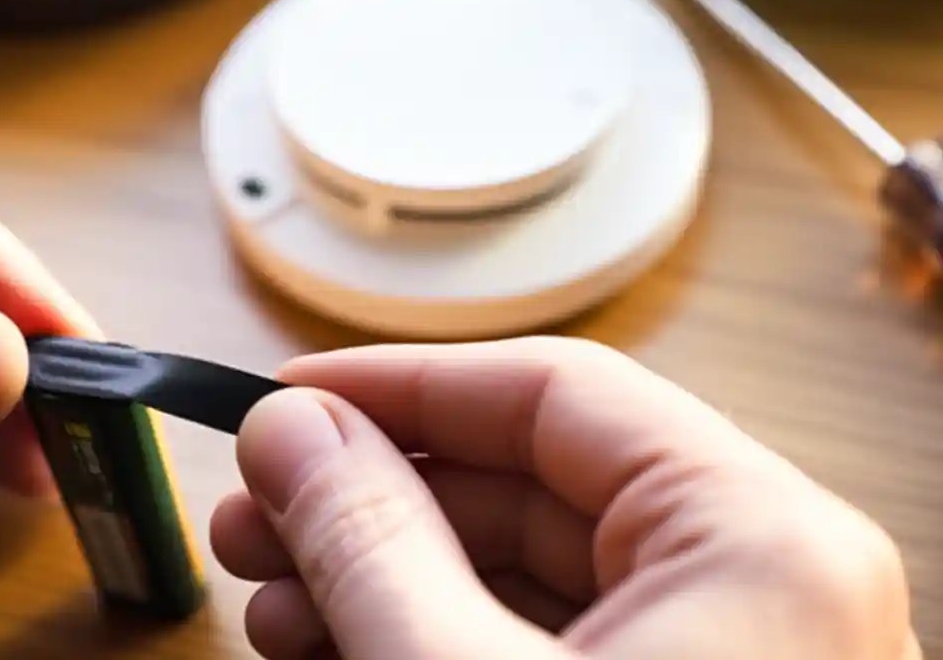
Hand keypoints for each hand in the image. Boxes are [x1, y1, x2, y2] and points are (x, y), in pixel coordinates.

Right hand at [211, 338, 920, 658]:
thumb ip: (373, 545)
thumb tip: (293, 433)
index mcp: (760, 543)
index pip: (553, 392)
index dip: (400, 387)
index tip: (291, 400)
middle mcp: (761, 585)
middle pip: (530, 480)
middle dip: (371, 493)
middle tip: (259, 505)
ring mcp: (723, 653)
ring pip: (524, 568)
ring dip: (384, 571)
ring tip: (273, 593)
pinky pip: (538, 638)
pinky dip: (430, 632)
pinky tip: (336, 641)